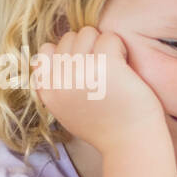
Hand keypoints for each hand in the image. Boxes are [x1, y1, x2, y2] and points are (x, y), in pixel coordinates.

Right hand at [32, 26, 168, 156]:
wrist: (131, 144)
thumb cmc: (105, 128)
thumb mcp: (66, 111)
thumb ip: (53, 87)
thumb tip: (45, 56)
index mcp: (47, 90)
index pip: (45, 51)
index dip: (68, 55)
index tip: (85, 73)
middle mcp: (60, 80)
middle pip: (68, 38)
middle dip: (88, 48)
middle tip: (104, 72)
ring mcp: (81, 71)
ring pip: (87, 33)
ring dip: (103, 44)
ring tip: (114, 68)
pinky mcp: (106, 66)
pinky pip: (110, 38)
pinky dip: (120, 47)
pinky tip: (125, 66)